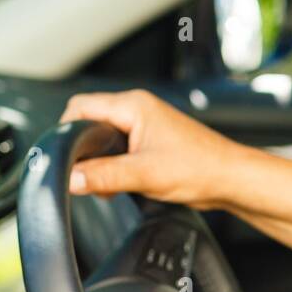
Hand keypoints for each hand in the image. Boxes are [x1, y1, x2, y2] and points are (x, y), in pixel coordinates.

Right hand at [60, 89, 244, 208]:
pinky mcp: (149, 144)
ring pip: (102, 139)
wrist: (229, 179)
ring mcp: (144, 127)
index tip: (62, 155)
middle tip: (84, 173)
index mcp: (134, 106)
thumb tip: (71, 178)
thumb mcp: (144, 174)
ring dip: (99, 162)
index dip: (66, 130)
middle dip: (82, 149)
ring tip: (108, 183)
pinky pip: (117, 151)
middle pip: (89, 122)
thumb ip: (104, 175)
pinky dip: (112, 168)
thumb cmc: (201, 167)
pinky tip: (120, 185)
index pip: (80, 106)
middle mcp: (137, 111)